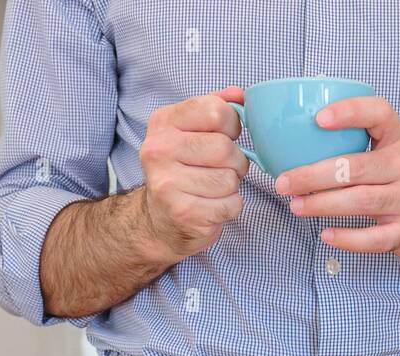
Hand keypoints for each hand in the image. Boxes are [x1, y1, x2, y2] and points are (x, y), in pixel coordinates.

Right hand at [136, 87, 250, 260]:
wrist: (160, 218)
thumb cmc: (183, 168)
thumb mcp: (191, 129)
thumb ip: (215, 106)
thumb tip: (239, 94)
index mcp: (163, 122)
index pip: (215, 111)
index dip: (232, 125)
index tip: (227, 135)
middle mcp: (159, 150)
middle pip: (225, 148)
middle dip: (236, 160)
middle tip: (225, 167)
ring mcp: (168, 183)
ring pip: (229, 179)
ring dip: (232, 185)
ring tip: (215, 186)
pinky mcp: (183, 213)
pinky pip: (229, 204)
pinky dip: (230, 206)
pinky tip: (213, 204)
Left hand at [274, 96, 399, 263]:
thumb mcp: (395, 153)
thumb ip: (360, 144)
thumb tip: (300, 139)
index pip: (378, 114)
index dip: (349, 113)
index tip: (318, 119)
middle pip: (354, 167)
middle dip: (313, 174)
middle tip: (283, 181)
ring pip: (359, 201)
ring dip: (321, 204)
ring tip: (295, 205)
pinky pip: (373, 238)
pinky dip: (347, 238)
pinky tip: (326, 234)